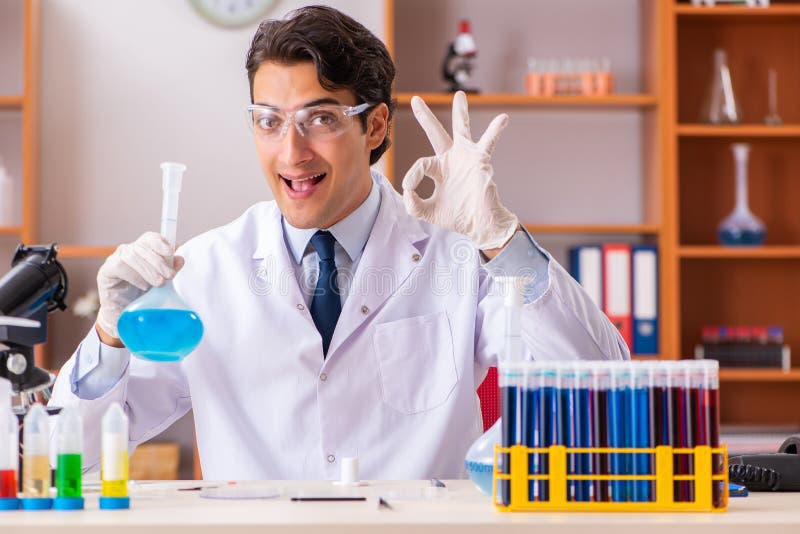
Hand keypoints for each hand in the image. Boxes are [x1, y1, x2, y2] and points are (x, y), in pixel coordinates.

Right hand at [96, 232, 183, 340]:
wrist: (124, 315)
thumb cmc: (142, 296)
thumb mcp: (160, 281)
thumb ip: (170, 269)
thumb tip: (180, 260)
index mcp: (142, 251)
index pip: (149, 238)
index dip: (160, 242)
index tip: (170, 252)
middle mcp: (127, 252)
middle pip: (142, 248)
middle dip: (159, 262)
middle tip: (170, 276)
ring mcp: (114, 259)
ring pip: (132, 256)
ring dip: (148, 270)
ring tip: (159, 283)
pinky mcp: (105, 271)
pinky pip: (119, 266)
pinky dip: (134, 276)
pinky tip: (142, 286)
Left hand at [402, 91, 518, 250]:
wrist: (479, 225)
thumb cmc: (456, 217)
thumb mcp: (426, 212)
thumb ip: (412, 203)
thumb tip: (405, 189)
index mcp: (438, 170)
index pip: (419, 164)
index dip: (411, 176)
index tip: (409, 187)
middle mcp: (451, 160)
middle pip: (436, 134)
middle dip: (425, 117)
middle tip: (414, 100)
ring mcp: (466, 158)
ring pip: (461, 129)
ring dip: (460, 112)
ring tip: (458, 95)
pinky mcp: (480, 161)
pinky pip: (488, 142)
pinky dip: (495, 130)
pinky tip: (502, 118)